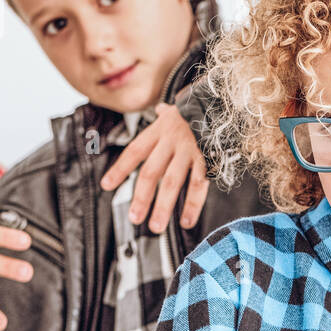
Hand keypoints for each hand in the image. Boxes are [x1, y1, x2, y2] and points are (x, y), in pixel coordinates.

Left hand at [99, 102, 208, 232]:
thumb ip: (164, 115)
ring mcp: (190, 152)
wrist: (223, 104)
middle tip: (134, 218)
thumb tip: (160, 109)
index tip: (107, 186)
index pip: (134, 151)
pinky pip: (199, 185)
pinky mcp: (208, 161)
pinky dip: (193, 205)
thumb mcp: (176, 110)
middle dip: (142, 197)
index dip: (120, 169)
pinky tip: (186, 222)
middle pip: (152, 172)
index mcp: (159, 131)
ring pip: (174, 182)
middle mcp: (172, 142)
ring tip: (155, 226)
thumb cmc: (196, 112)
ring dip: (164, 206)